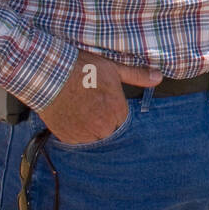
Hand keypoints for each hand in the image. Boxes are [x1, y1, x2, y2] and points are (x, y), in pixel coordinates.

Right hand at [37, 50, 162, 144]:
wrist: (49, 74)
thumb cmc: (82, 68)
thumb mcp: (113, 67)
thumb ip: (137, 75)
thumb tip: (159, 77)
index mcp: (117, 111)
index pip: (124, 122)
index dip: (116, 113)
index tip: (107, 105)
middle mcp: (103, 127)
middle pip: (110, 133)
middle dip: (106, 124)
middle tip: (93, 107)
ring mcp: (84, 134)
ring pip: (95, 140)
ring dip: (92, 131)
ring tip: (82, 112)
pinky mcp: (68, 138)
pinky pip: (78, 142)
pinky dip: (77, 133)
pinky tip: (73, 118)